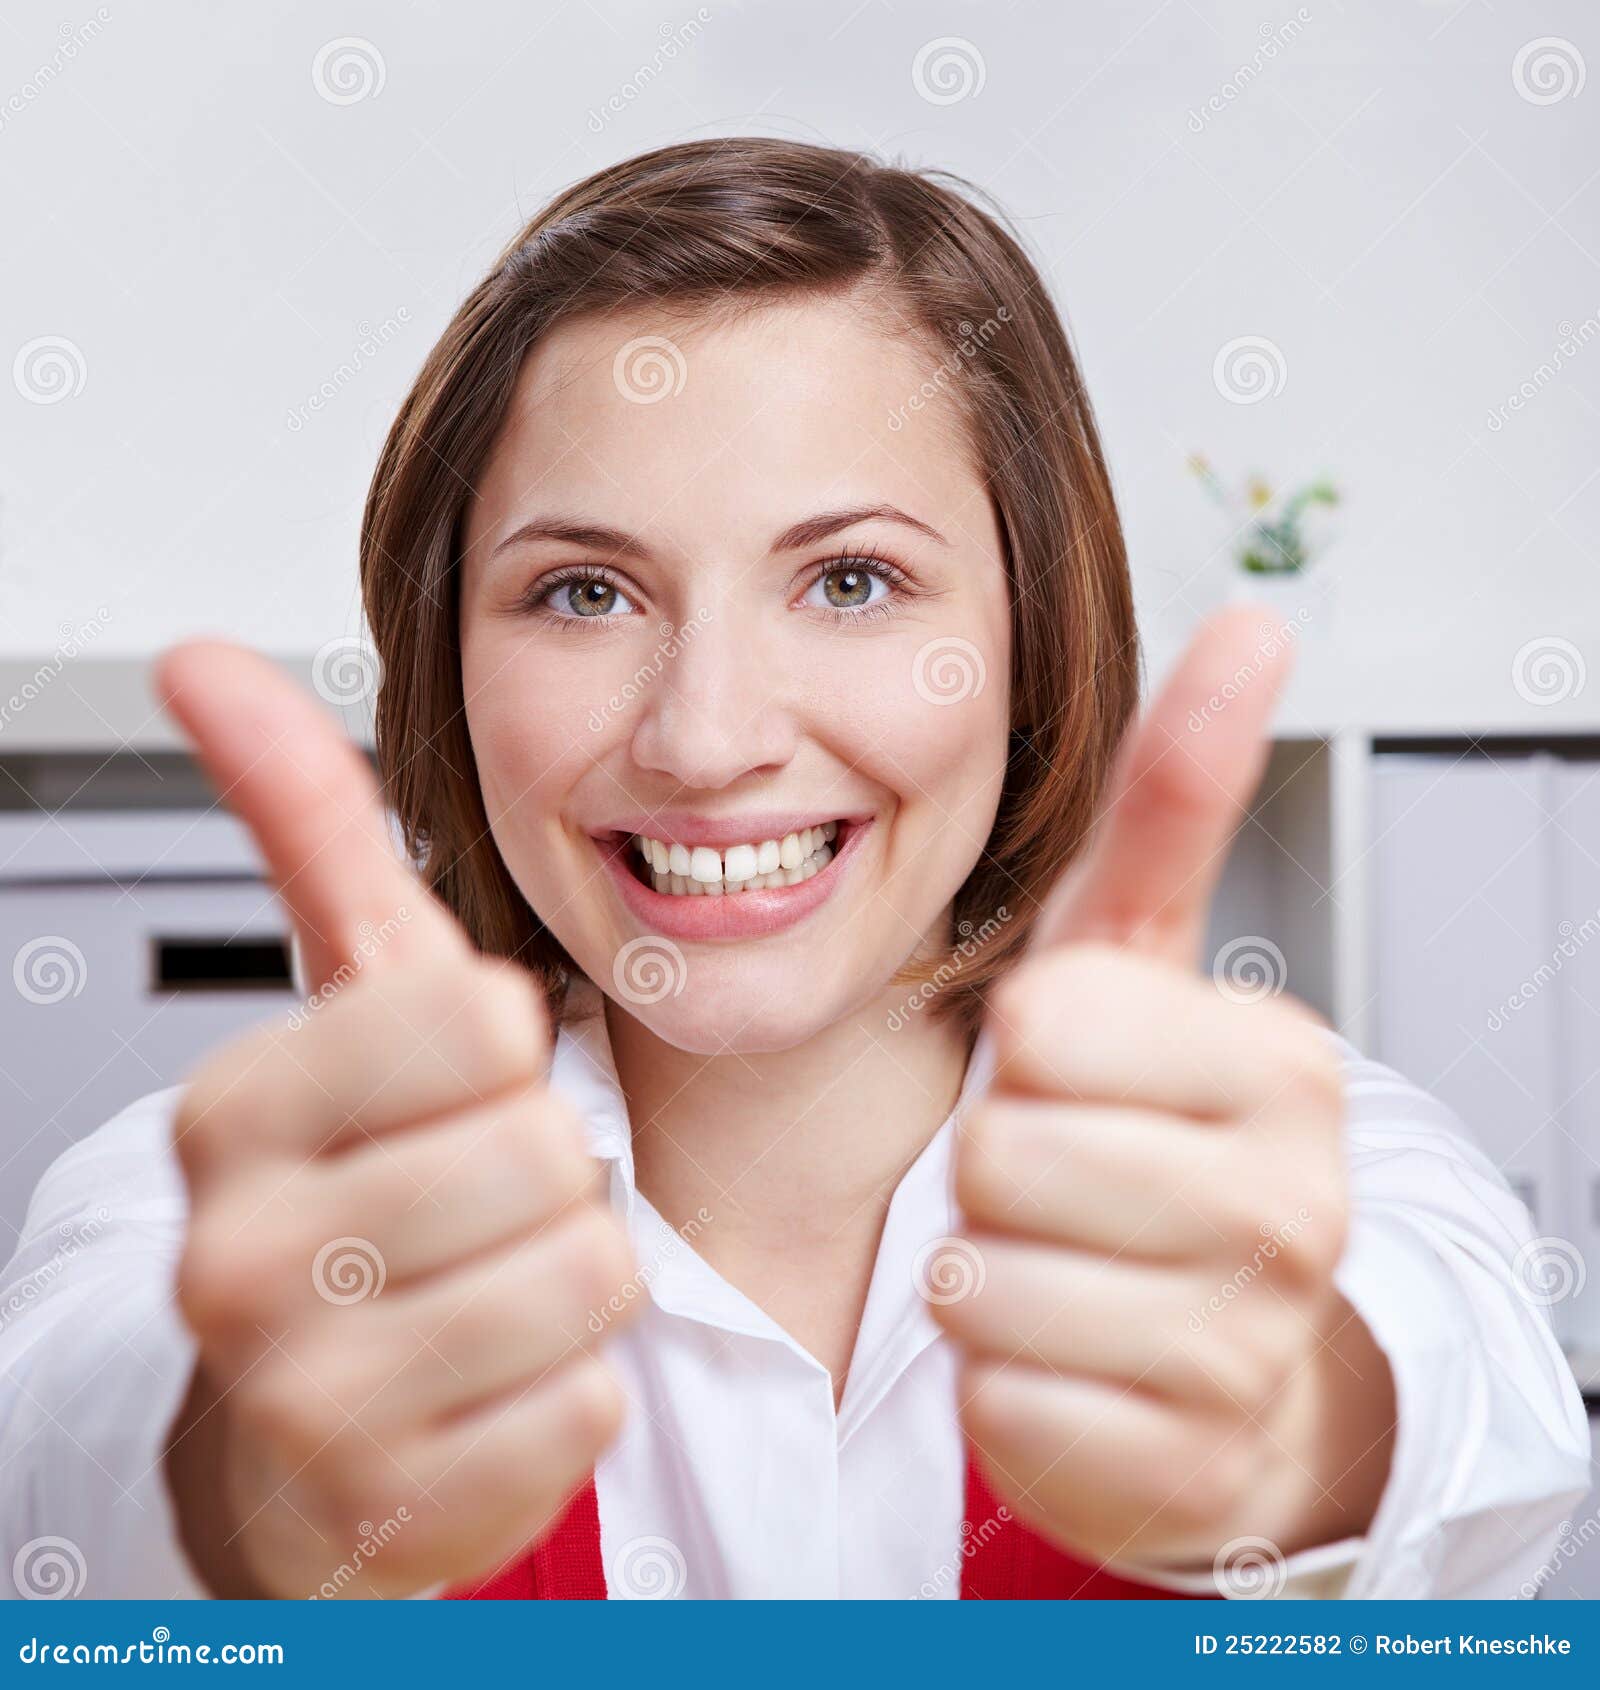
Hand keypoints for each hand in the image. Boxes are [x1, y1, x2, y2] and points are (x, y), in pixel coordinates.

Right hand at [156, 643, 638, 1598]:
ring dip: (572, 1271)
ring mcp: (309, 1403)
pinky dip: (571, 1381)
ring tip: (487, 1284)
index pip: (474, 1018)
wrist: (316, 1411)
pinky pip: (588, 1401)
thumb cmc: (363, 1177)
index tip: (460, 1078)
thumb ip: (302, 821)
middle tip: (478, 1199)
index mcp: (232, 1115)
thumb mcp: (348, 990)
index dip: (506, 1047)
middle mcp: (240, 1263)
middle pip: (542, 1153)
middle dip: (548, 1165)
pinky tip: (490, 1379)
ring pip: (584, 1275)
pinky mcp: (398, 1510)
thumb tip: (205, 659)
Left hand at [934, 609, 1394, 1573]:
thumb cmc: (1147, 1137)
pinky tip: (1067, 1359)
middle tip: (1056, 1181)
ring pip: (988, 1282)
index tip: (1073, 1072)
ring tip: (1059, 1264)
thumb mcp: (1146, 965)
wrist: (1209, 1354)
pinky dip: (993, 1377)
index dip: (1021, 1050)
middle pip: (1005, 1153)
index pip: (1047, 1024)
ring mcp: (1245, 1349)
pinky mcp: (1177, 1464)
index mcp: (1284, 1068)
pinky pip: (996, 1398)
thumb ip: (1181, 800)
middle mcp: (1294, 1208)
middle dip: (991, 1167)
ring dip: (984, 1271)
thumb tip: (1253, 620)